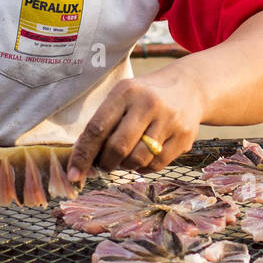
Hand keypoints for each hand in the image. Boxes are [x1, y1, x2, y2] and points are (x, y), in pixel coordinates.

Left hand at [68, 69, 204, 180]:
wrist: (189, 88)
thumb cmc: (145, 96)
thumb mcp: (122, 97)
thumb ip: (102, 123)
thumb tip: (80, 160)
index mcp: (127, 92)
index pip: (98, 128)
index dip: (83, 155)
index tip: (73, 174)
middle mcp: (149, 104)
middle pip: (118, 147)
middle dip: (106, 162)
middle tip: (104, 164)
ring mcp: (170, 121)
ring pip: (137, 159)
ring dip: (125, 166)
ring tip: (125, 157)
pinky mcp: (184, 137)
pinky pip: (156, 165)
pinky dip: (143, 167)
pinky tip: (143, 157)